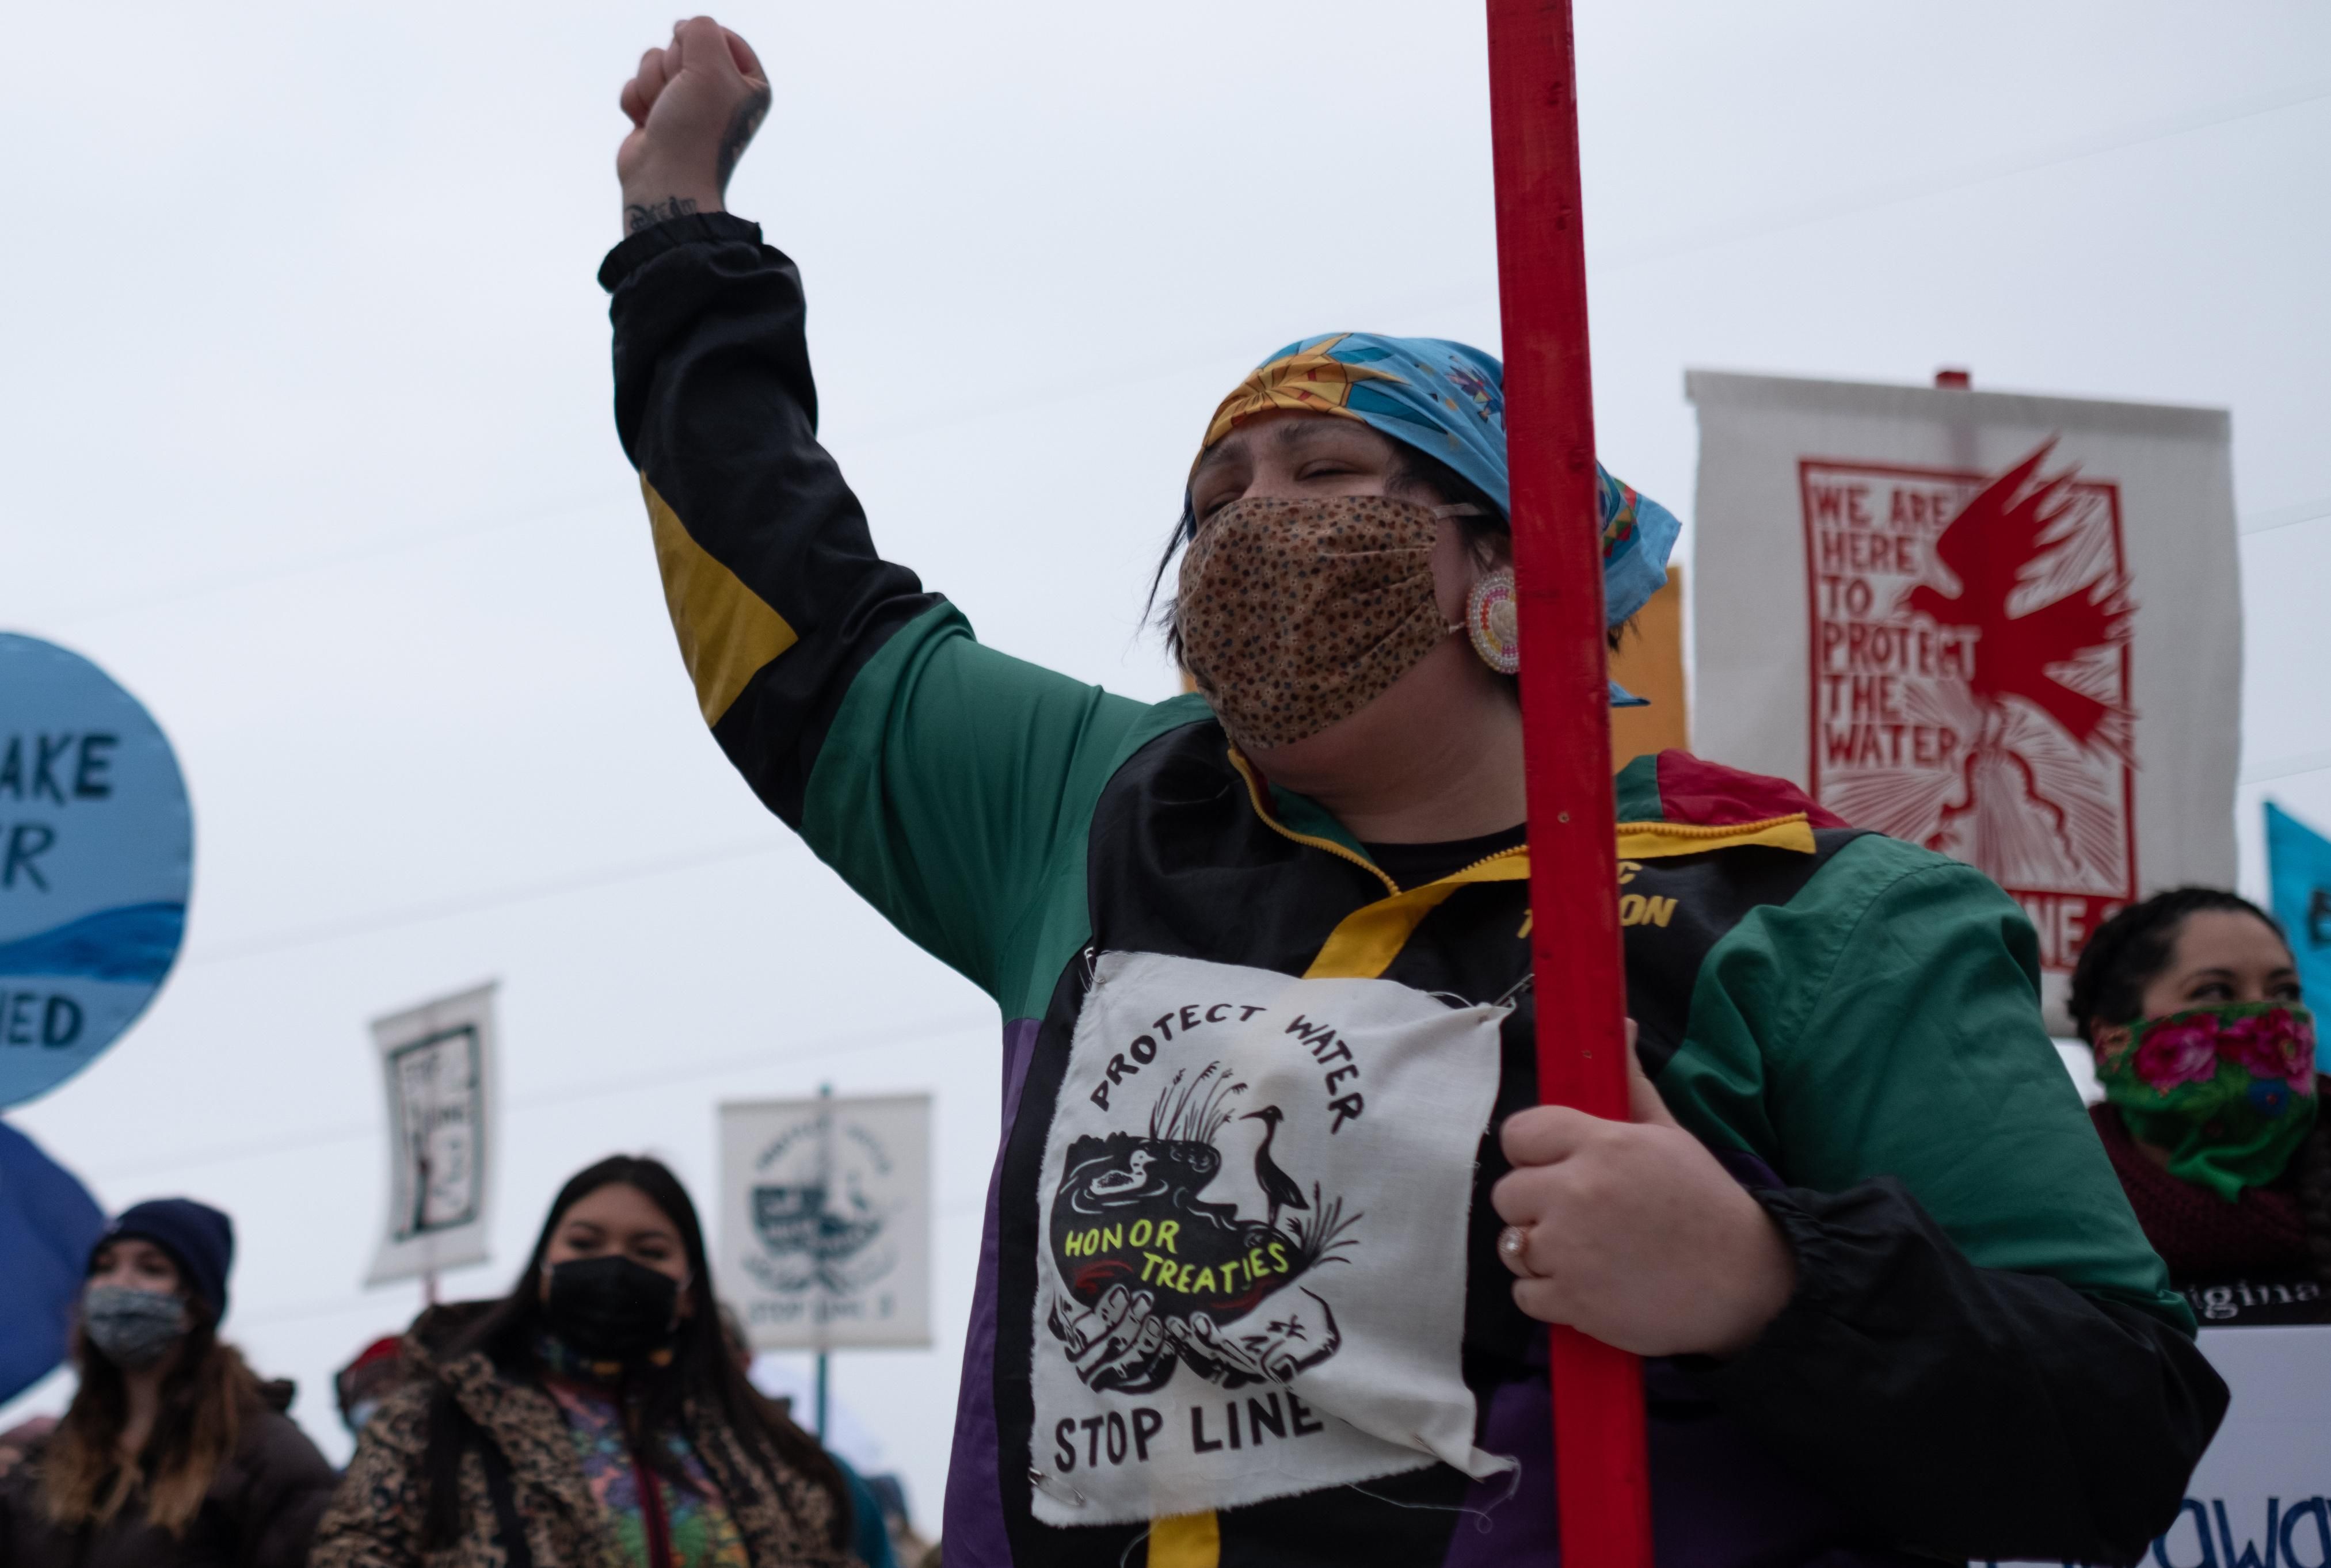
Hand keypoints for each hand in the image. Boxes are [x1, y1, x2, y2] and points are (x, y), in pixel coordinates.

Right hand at [616, 17, 771, 234]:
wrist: (667, 181)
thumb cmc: (696, 129)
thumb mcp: (710, 64)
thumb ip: (700, 29)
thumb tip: (682, 28)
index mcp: (749, 83)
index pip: (719, 33)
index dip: (701, 43)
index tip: (702, 71)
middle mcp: (719, 91)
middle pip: (682, 44)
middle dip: (673, 66)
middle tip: (682, 99)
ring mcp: (685, 102)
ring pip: (654, 59)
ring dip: (652, 84)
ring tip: (665, 113)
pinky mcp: (656, 112)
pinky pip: (636, 83)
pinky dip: (636, 101)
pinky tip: (647, 124)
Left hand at [1490, 1023, 1794, 1356]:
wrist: (1747, 1282)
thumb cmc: (1706, 1203)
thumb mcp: (1670, 1134)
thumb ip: (1630, 1083)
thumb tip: (1619, 1024)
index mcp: (1602, 1145)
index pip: (1519, 1133)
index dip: (1533, 1152)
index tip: (1555, 1167)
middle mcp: (1577, 1193)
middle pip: (1508, 1193)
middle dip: (1535, 1205)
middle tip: (1577, 1215)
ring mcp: (1571, 1251)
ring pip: (1512, 1245)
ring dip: (1540, 1252)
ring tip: (1587, 1253)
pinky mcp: (1573, 1302)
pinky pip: (1526, 1294)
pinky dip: (1549, 1296)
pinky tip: (1588, 1286)